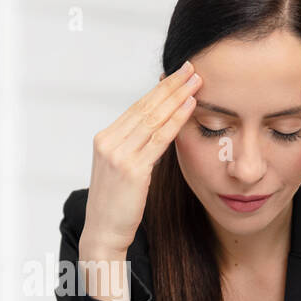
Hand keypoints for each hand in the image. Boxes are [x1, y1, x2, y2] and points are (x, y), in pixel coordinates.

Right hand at [81, 60, 202, 257]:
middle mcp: (109, 142)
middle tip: (191, 67)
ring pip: (154, 118)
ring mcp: (119, 155)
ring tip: (196, 81)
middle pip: (146, 107)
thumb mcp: (121, 170)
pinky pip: (160, 138)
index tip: (177, 75)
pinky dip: (177, 119)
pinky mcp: (132, 169)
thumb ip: (134, 148)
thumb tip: (156, 130)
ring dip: (178, 97)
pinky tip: (191, 105)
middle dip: (170, 85)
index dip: (159, 89)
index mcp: (104, 139)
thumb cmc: (116, 207)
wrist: (103, 234)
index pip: (136, 108)